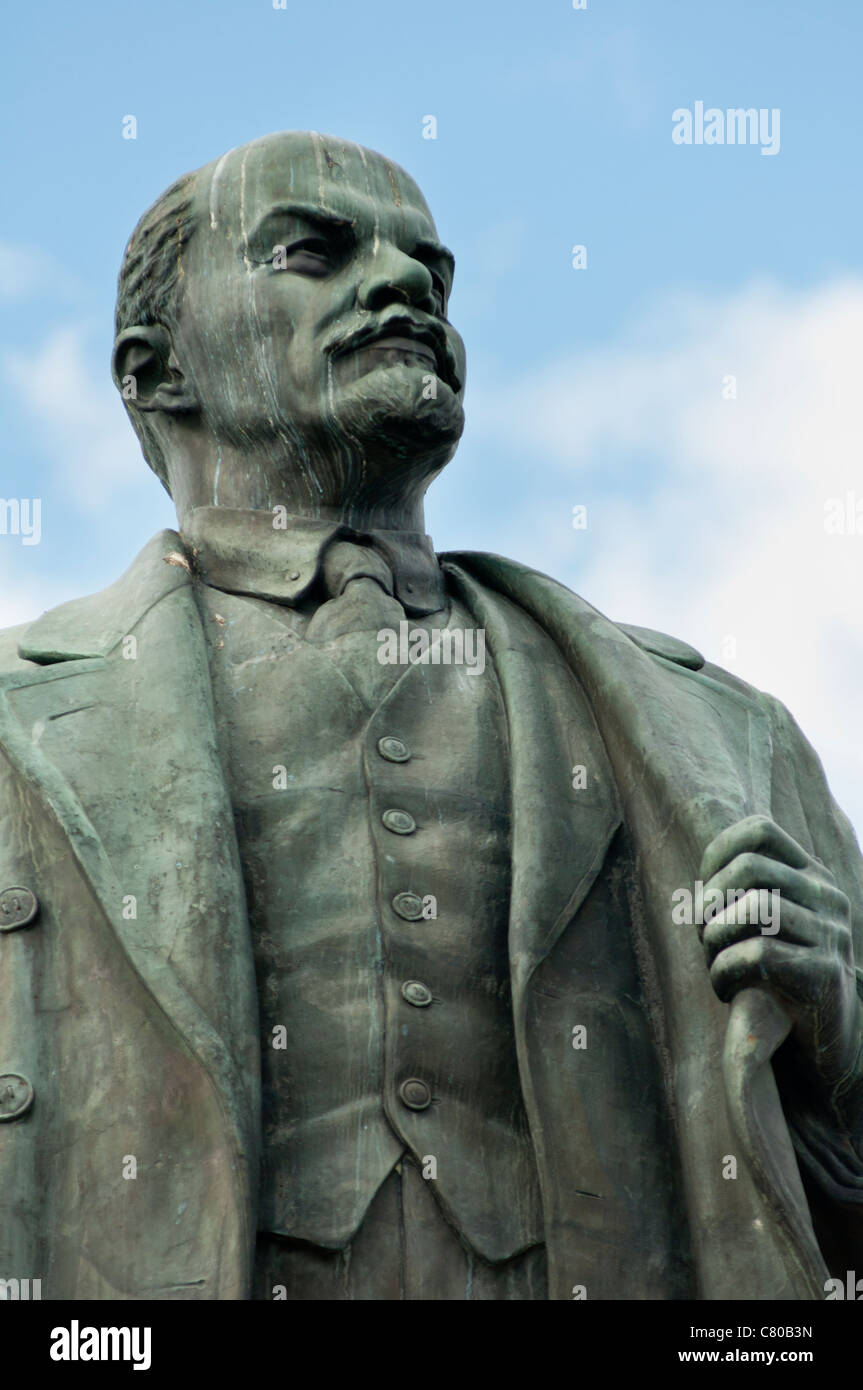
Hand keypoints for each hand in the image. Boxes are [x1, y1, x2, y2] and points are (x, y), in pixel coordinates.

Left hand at [699, 815, 861, 1102]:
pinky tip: (724, 989)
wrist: (829, 1039)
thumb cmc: (784, 975)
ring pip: (753, 908)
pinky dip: (725, 971)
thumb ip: (745, 892)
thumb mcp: (770, 924)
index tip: (704, 892)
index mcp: (813, 875)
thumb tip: (694, 887)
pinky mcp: (826, 975)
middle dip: (709, 901)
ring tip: (712, 963)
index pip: (760, 830)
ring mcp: (831, 935)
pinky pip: (758, 954)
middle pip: (748, 867)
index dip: (717, 853)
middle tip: (702, 936)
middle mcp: (828, 897)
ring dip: (714, 938)